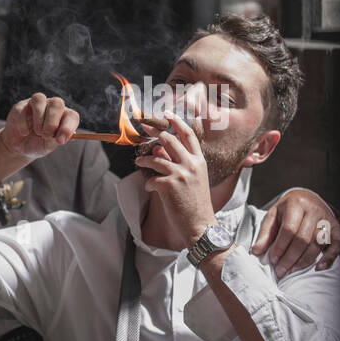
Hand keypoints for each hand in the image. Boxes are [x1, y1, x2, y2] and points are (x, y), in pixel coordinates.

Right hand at [0, 93, 78, 159]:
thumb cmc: (38, 144)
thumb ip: (57, 140)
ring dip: (39, 119)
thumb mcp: (48, 146)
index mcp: (63, 116)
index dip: (67, 127)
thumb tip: (66, 136)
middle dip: (52, 122)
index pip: (72, 116)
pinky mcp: (21, 106)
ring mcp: (36, 104)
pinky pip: (22, 108)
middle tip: (46, 136)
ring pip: (40, 99)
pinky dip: (23, 123)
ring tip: (37, 132)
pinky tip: (24, 132)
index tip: (60, 140)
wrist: (19, 148)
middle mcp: (51, 107)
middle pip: (57, 103)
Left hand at [135, 112, 217, 247]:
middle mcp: (191, 164)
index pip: (188, 135)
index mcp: (200, 162)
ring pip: (156, 157)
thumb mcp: (196, 181)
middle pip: (169, 140)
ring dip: (144, 159)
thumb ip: (182, 165)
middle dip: (154, 133)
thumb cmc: (197, 205)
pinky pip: (151, 178)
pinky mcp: (169, 185)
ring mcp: (180, 174)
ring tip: (139, 162)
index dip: (177, 122)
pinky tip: (150, 189)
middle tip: (143, 129)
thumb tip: (162, 152)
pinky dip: (148, 183)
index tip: (167, 114)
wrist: (201, 226)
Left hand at [253, 188, 339, 276]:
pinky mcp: (336, 227)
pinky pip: (337, 244)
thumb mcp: (274, 215)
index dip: (280, 247)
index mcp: (296, 203)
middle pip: (303, 239)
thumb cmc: (288, 210)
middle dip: (290, 258)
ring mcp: (327, 218)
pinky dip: (329, 258)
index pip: (289, 229)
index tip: (272, 260)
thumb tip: (257, 251)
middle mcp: (314, 210)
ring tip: (290, 270)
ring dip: (304, 261)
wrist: (307, 198)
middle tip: (280, 271)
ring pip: (317, 244)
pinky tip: (318, 268)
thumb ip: (265, 233)